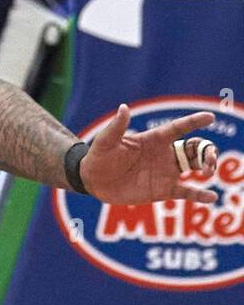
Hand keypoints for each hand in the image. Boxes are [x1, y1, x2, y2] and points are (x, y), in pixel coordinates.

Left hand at [80, 105, 217, 204]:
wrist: (93, 181)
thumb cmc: (100, 156)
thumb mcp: (106, 141)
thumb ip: (116, 126)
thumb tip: (124, 107)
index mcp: (154, 139)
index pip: (178, 128)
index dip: (194, 121)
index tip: (210, 117)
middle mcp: (165, 154)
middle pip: (196, 148)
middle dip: (208, 150)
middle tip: (209, 158)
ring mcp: (167, 172)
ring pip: (196, 166)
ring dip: (208, 167)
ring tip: (208, 172)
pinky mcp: (164, 190)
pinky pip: (187, 192)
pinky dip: (201, 195)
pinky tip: (211, 197)